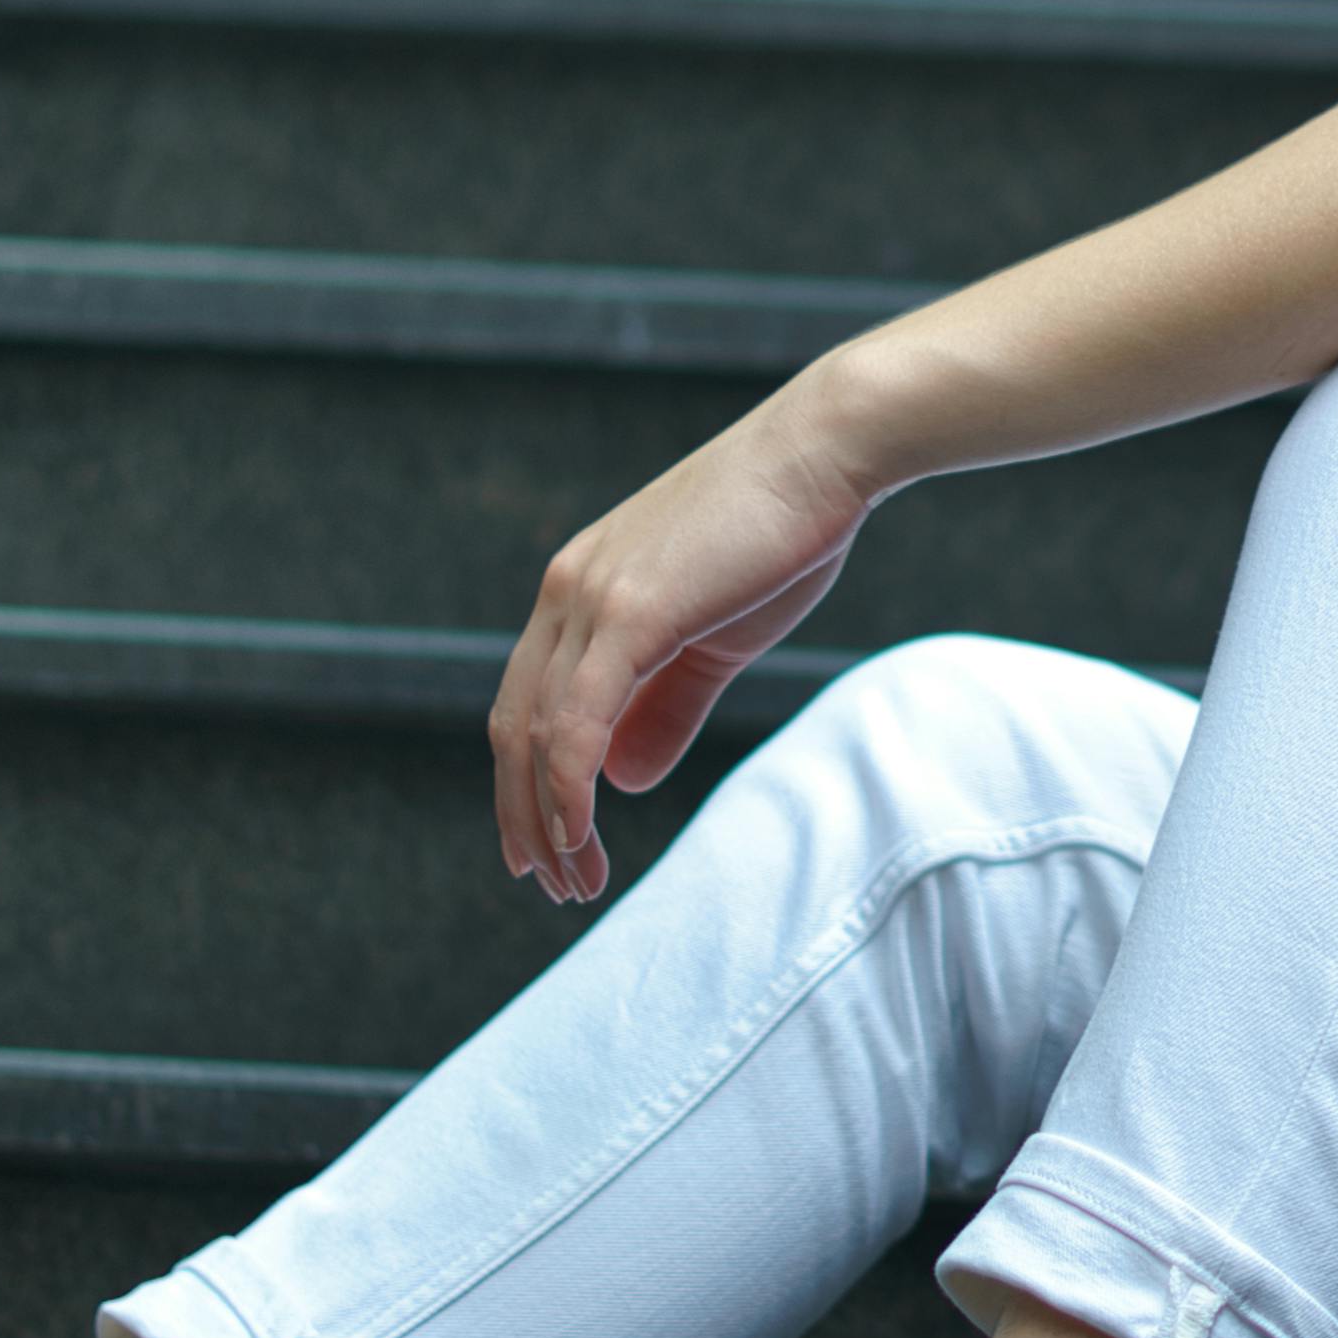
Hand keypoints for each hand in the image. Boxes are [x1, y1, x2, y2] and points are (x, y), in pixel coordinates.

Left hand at [488, 393, 877, 903]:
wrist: (824, 453)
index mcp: (579, 591)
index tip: (544, 847)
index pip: (525, 703)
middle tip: (552, 884)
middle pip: (512, 726)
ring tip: (579, 879)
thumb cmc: (780, 536)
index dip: (524, 783)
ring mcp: (590, 599)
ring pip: (537, 733)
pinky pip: (577, 720)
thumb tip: (623, 781)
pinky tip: (584, 833)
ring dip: (549, 818)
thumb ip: (664, 708)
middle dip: (523, 815)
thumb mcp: (713, 638)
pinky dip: (571, 787)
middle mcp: (565, 592)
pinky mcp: (629, 612)